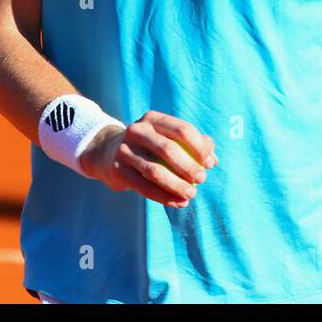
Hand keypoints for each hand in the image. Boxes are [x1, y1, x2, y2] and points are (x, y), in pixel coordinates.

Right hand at [78, 110, 217, 208]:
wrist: (109, 154)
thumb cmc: (150, 147)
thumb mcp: (167, 138)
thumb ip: (193, 145)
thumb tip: (212, 161)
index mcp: (153, 119)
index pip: (182, 129)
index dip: (199, 147)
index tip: (209, 164)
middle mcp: (136, 130)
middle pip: (168, 149)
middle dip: (189, 167)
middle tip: (202, 179)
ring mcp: (124, 150)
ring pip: (155, 171)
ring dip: (177, 185)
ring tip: (192, 194)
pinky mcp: (117, 170)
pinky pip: (144, 187)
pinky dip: (164, 197)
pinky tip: (179, 203)